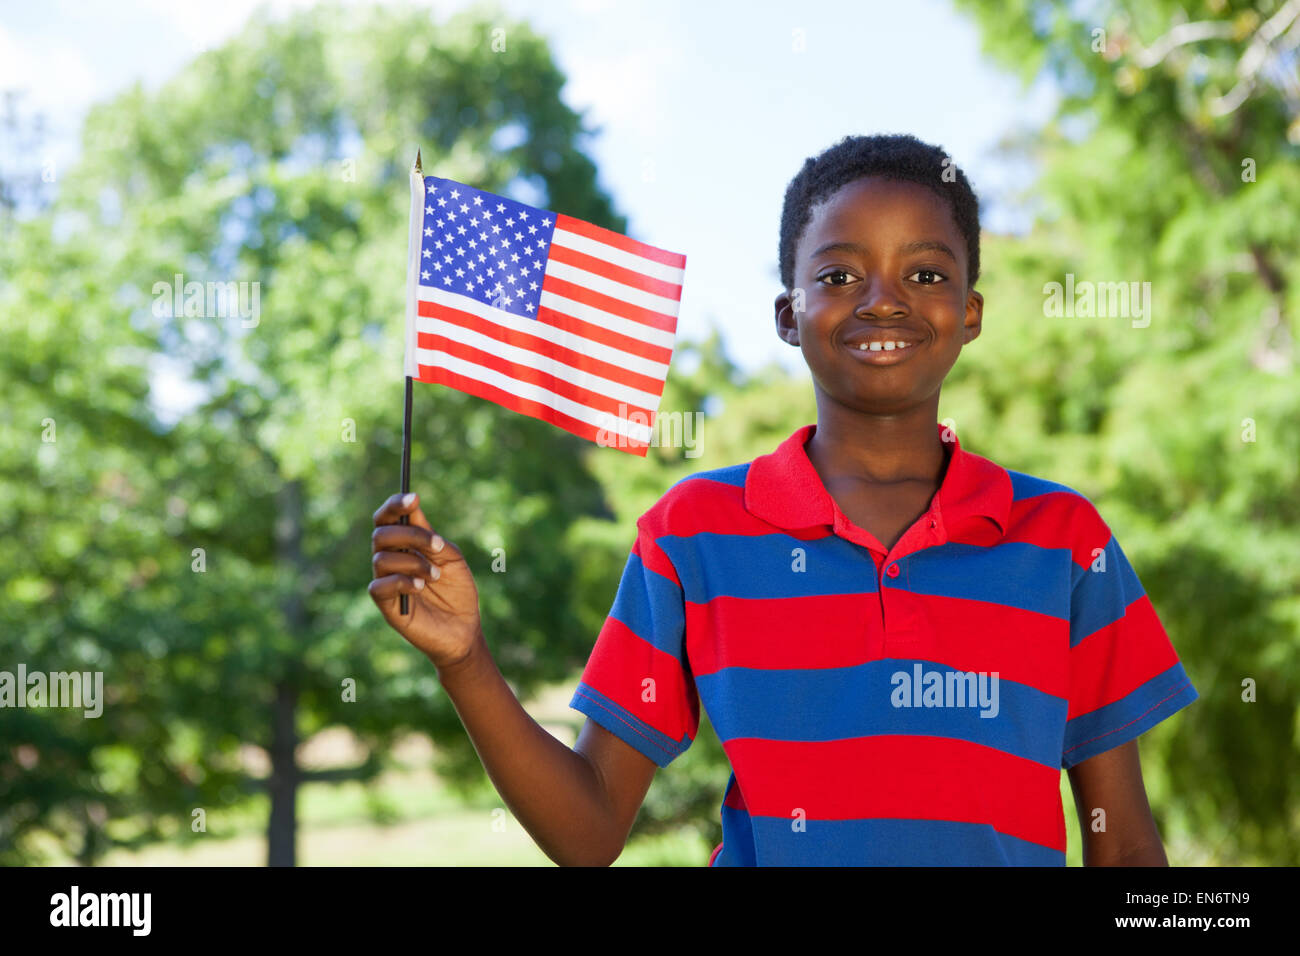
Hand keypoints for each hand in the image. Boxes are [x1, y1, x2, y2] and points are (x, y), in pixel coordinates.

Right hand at [369, 492, 482, 667]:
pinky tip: (420, 587)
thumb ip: (431, 537)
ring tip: (435, 575)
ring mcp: (386, 581)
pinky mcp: (385, 604)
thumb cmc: (458, 591)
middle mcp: (391, 559)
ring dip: (413, 562)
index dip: (395, 505)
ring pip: (381, 558)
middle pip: (381, 534)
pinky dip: (401, 581)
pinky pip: (379, 586)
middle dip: (410, 535)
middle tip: (437, 545)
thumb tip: (413, 509)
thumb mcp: (451, 558)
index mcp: (405, 545)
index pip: (387, 518)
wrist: (464, 628)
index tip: (414, 498)